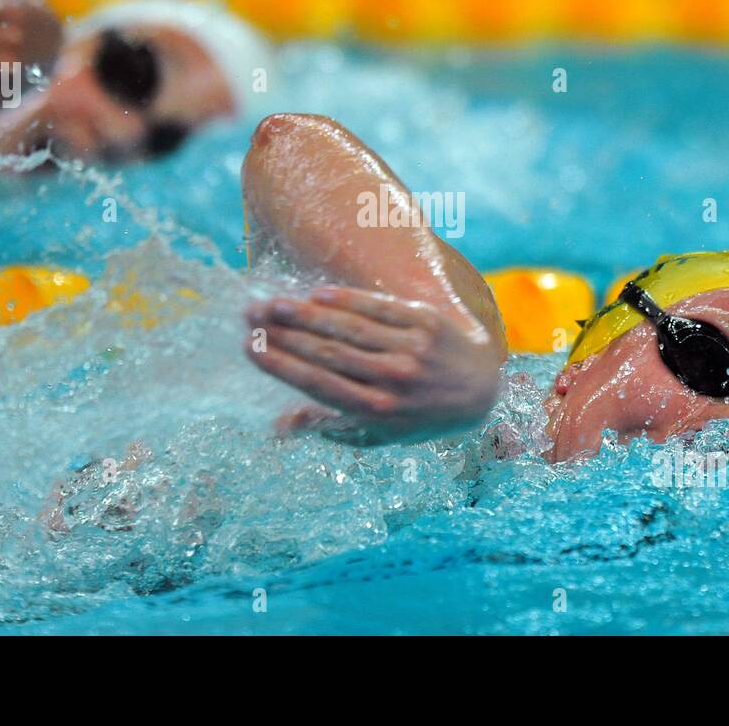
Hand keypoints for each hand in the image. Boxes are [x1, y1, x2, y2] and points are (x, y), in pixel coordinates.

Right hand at [244, 286, 503, 445]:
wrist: (478, 388)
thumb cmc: (416, 415)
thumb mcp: (377, 434)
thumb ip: (329, 427)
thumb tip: (278, 426)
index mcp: (378, 411)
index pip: (318, 383)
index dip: (281, 364)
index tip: (250, 347)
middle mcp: (395, 379)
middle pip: (327, 352)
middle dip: (284, 334)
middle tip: (250, 318)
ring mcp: (411, 348)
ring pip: (349, 327)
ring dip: (305, 313)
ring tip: (272, 302)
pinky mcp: (426, 320)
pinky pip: (379, 307)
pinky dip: (347, 300)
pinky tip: (317, 294)